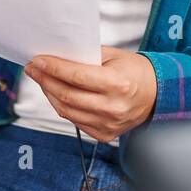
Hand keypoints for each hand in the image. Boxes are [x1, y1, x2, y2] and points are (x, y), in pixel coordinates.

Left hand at [22, 45, 156, 142]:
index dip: (53, 68)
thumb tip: (57, 56)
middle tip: (34, 69)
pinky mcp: (104, 134)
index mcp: (117, 84)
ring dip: (49, 94)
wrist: (157, 95)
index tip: (38, 61)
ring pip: (66, 111)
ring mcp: (108, 124)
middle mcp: (112, 107)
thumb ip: (86, 56)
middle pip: (67, 95)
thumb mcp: (114, 56)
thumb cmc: (135, 72)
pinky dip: (62, 107)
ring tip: (42, 80)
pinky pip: (75, 121)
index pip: (76, 77)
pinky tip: (57, 95)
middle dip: (45, 80)